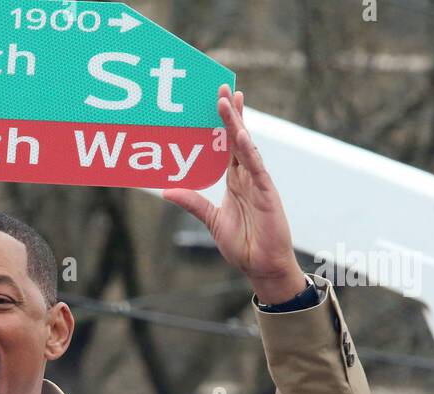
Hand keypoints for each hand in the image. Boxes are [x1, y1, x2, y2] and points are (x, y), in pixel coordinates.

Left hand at [163, 86, 307, 303]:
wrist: (261, 266)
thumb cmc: (242, 245)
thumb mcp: (211, 220)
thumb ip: (192, 203)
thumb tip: (166, 190)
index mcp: (236, 181)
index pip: (228, 146)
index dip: (224, 124)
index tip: (219, 100)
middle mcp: (248, 177)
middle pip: (238, 139)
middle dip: (231, 114)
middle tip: (223, 88)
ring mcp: (258, 183)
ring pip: (247, 147)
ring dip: (238, 124)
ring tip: (229, 101)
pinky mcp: (267, 193)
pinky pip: (257, 168)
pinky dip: (249, 152)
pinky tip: (242, 136)